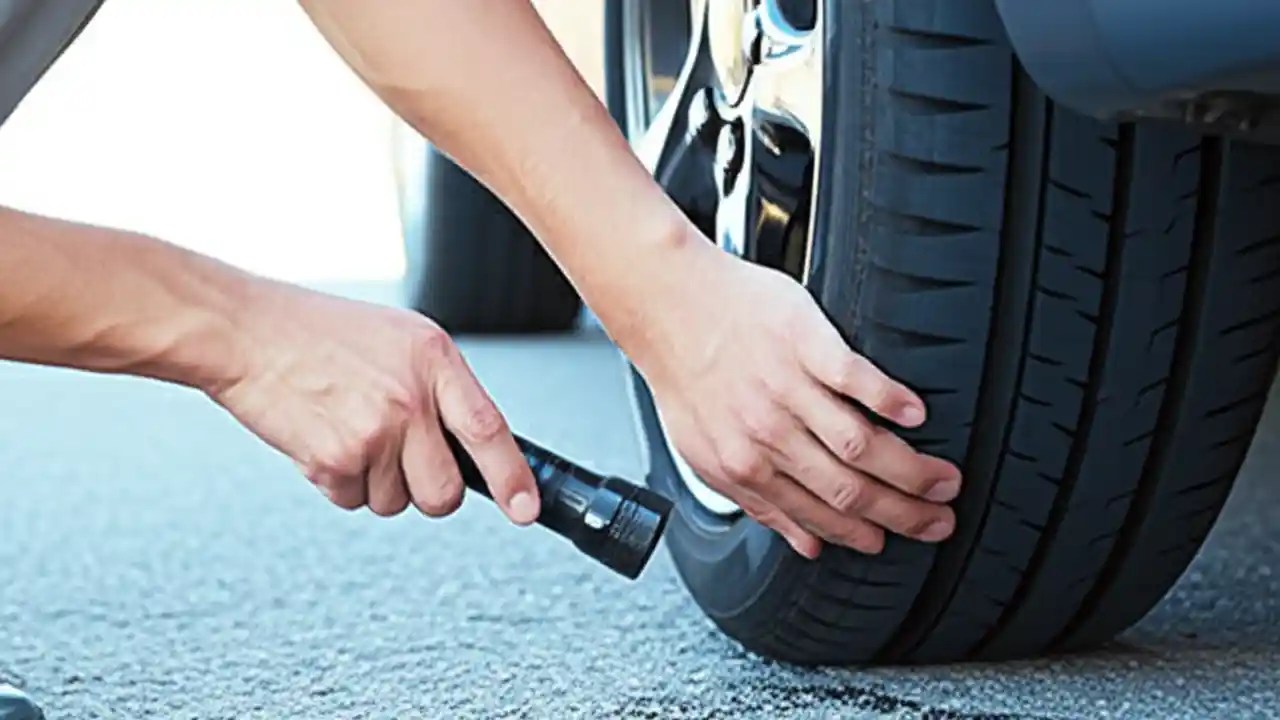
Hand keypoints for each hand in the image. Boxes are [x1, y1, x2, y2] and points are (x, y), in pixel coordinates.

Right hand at [207, 281, 538, 523]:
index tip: (525, 510)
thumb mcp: (400, 339)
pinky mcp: (333, 459)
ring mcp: (373, 432)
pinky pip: (353, 501)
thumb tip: (471, 444)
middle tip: (404, 464)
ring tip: (349, 430)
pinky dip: (339, 483)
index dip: (512, 478)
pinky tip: (324, 438)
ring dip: (375, 482)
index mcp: (434, 359)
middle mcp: (410, 398)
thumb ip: (440, 387)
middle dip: (430, 493)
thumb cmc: (320, 333)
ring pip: (396, 502)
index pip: (489, 429)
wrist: (247, 332)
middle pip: (445, 492)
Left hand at [620, 239, 961, 558]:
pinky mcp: (802, 340)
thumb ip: (756, 502)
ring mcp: (787, 386)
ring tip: (944, 479)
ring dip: (910, 468)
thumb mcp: (705, 453)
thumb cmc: (688, 376)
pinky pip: (853, 376)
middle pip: (850, 487)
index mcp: (746, 465)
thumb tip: (806, 545)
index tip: (897, 540)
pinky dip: (888, 398)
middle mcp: (768, 432)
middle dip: (904, 513)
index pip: (820, 514)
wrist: (668, 305)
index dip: (866, 535)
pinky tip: (916, 415)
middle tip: (940, 519)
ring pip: (860, 442)